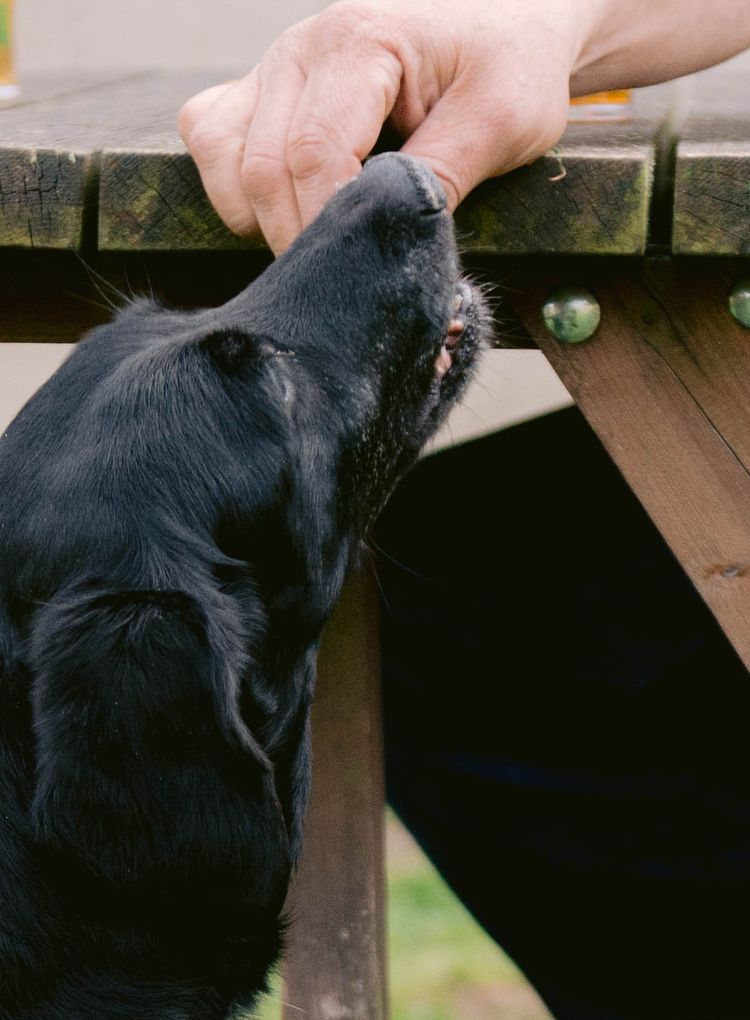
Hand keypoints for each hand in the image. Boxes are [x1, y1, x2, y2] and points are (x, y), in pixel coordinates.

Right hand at [178, 0, 589, 252]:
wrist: (500, 20)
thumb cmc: (507, 66)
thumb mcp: (503, 119)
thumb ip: (441, 174)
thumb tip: (386, 238)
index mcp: (358, 41)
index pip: (314, 154)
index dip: (330, 226)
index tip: (363, 271)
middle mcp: (298, 48)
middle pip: (263, 170)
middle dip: (301, 239)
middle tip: (352, 277)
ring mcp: (270, 67)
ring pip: (224, 162)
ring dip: (263, 220)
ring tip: (327, 239)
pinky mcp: (256, 90)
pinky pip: (210, 144)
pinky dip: (236, 192)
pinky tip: (290, 207)